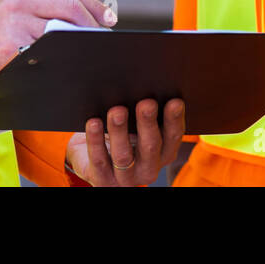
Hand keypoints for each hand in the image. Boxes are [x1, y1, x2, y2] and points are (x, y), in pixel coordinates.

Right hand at [0, 0, 114, 91]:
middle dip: (93, 22)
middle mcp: (19, 0)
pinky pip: (46, 51)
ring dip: (78, 41)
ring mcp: (16, 21)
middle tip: (102, 35)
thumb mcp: (2, 8)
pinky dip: (59, 57)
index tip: (106, 16)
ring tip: (85, 50)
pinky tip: (64, 63)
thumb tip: (72, 17)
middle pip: (71, 6)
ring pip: (62, 29)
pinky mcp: (12, 45)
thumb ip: (32, 6)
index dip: (92, 3)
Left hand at [65, 98, 185, 186]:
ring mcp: (126, 178)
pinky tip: (94, 122)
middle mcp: (148, 168)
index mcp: (163, 153)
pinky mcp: (103, 180)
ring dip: (120, 131)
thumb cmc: (119, 133)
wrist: (89, 158)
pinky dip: (95, 140)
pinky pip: (99, 159)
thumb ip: (144, 111)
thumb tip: (145, 83)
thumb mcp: (135, 125)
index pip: (173, 137)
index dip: (174, 120)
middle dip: (148, 123)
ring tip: (117, 110)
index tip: (175, 101)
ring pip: (123, 155)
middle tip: (146, 103)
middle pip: (150, 146)